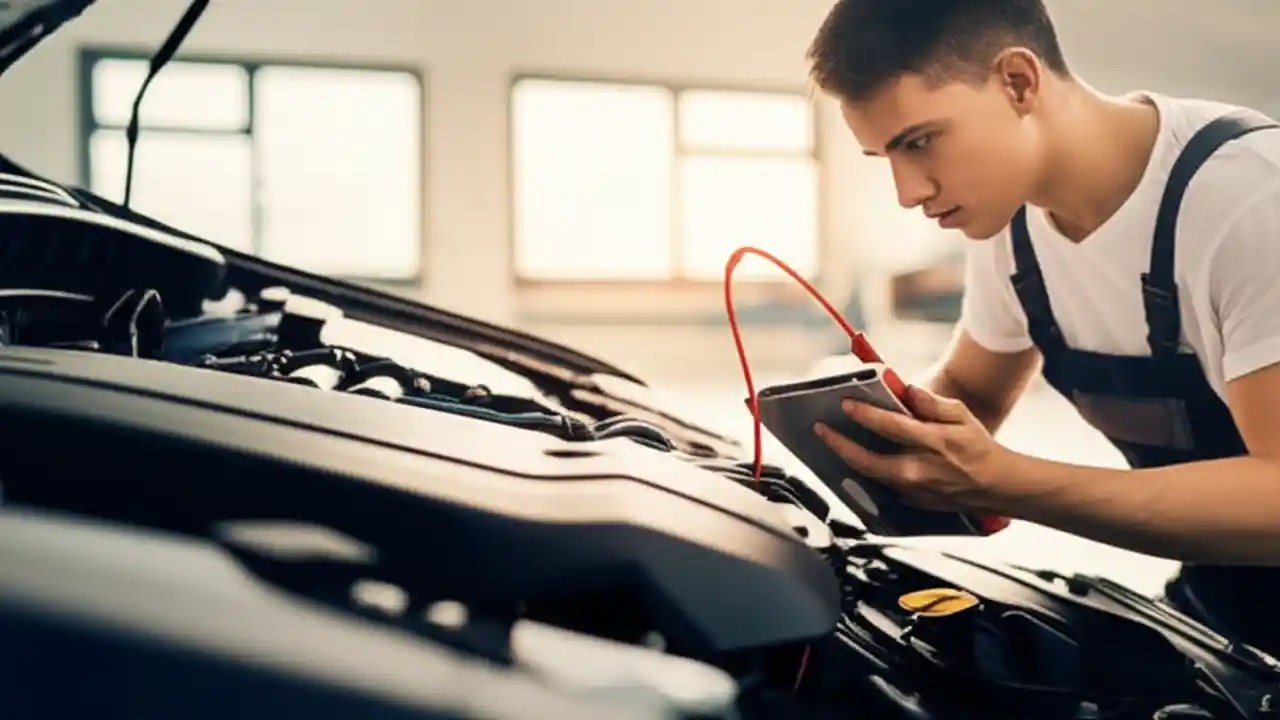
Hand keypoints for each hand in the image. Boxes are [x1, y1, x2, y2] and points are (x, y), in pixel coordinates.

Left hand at [813, 385, 1014, 512]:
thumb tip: (908, 391)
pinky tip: (856, 458)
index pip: (891, 427)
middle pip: (868, 461)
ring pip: (870, 475)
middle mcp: (920, 470)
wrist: (997, 486)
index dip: (865, 415)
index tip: (845, 405)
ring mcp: (914, 490)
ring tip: (832, 442)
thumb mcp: (962, 415)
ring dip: (848, 458)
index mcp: (933, 443)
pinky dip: (866, 471)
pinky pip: (881, 485)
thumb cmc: (980, 449)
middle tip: (821, 430)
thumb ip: (932, 402)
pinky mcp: (913, 501)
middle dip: (839, 444)